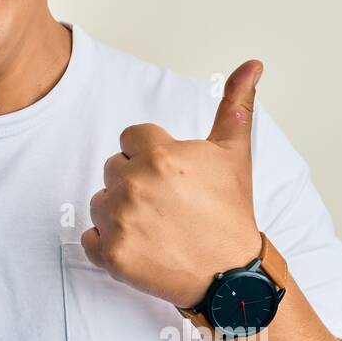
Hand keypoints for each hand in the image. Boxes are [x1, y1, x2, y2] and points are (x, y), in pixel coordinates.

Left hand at [81, 60, 264, 308]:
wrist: (231, 275)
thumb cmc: (230, 213)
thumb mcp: (234, 154)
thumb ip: (235, 105)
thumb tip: (252, 64)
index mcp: (160, 155)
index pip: (130, 139)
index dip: (150, 157)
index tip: (172, 178)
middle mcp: (135, 185)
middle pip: (113, 169)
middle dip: (135, 183)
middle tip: (168, 205)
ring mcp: (120, 221)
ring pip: (99, 202)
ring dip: (119, 213)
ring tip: (156, 226)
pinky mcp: (111, 254)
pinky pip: (89, 238)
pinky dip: (107, 244)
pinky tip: (140, 246)